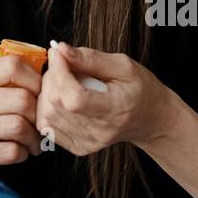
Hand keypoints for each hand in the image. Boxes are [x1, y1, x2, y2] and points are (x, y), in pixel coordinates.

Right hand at [0, 54, 43, 194]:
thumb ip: (7, 82)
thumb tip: (48, 75)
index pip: (12, 66)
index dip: (36, 80)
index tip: (40, 95)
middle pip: (22, 100)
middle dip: (39, 115)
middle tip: (40, 124)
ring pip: (18, 127)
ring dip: (33, 138)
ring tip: (32, 141)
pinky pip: (11, 151)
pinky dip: (23, 154)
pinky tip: (20, 152)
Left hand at [36, 41, 176, 155]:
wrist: (150, 118)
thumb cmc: (141, 89)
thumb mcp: (124, 66)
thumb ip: (91, 58)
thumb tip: (62, 50)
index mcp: (116, 110)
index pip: (75, 98)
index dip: (60, 72)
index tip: (60, 54)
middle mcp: (100, 132)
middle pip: (57, 105)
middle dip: (52, 77)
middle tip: (63, 63)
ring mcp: (88, 142)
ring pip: (47, 116)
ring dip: (47, 92)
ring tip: (63, 79)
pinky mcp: (79, 147)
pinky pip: (47, 127)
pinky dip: (47, 108)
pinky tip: (61, 97)